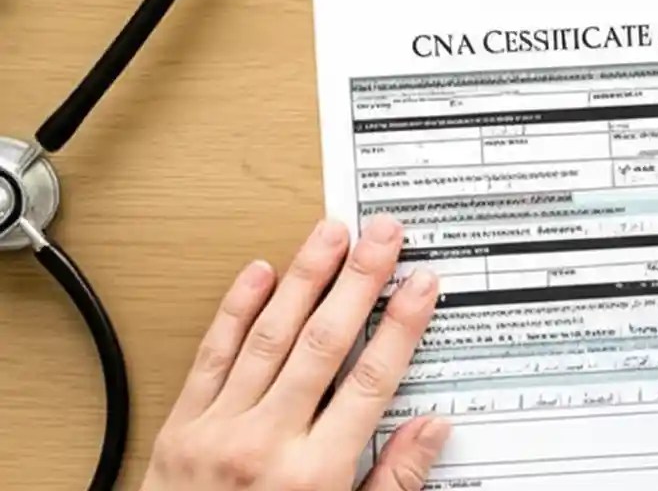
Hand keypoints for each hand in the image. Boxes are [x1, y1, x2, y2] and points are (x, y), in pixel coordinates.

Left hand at [141, 215, 448, 490]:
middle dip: (359, 281)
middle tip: (382, 237)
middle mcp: (266, 444)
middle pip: (325, 343)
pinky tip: (259, 272)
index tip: (420, 286)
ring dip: (305, 278)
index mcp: (314, 476)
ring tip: (330, 235)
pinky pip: (212, 355)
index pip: (371, 381)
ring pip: (271, 335)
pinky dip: (235, 310)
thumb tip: (432, 431)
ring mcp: (219, 430)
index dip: (400, 326)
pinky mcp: (181, 426)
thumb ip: (393, 483)